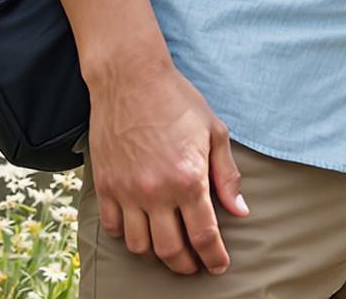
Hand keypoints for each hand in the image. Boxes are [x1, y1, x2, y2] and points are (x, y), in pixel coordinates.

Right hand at [85, 49, 248, 274]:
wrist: (130, 79)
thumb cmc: (178, 101)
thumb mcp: (214, 132)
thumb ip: (227, 176)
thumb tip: (240, 211)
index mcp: (188, 179)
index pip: (204, 235)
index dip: (214, 257)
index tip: (219, 266)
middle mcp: (156, 192)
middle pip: (170, 250)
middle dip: (186, 265)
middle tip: (195, 265)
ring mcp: (127, 191)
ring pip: (139, 246)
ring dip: (156, 254)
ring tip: (169, 248)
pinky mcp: (105, 186)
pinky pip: (113, 228)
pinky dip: (127, 236)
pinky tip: (141, 228)